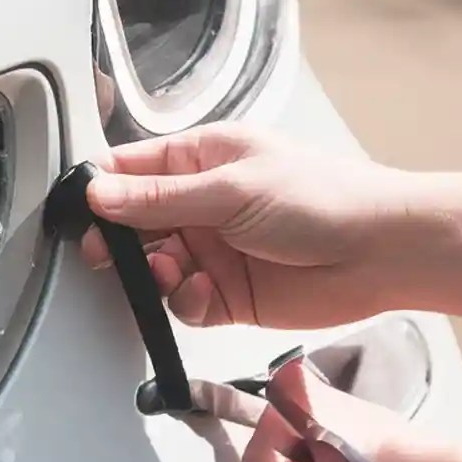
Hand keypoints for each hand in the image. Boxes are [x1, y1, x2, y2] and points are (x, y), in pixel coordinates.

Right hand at [80, 122, 406, 328]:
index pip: (131, 169)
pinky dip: (182, 301)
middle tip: (105, 253)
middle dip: (117, 240)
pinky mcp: (227, 293)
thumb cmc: (324, 198)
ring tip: (170, 271)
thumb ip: (159, 197)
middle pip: (134, 222)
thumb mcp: (230, 188)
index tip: (79, 209)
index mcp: (201, 160)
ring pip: (153, 267)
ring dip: (152, 273)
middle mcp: (202, 204)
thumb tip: (100, 193)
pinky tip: (200, 292)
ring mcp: (213, 249)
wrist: (382, 252)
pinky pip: (182, 301)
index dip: (101, 189)